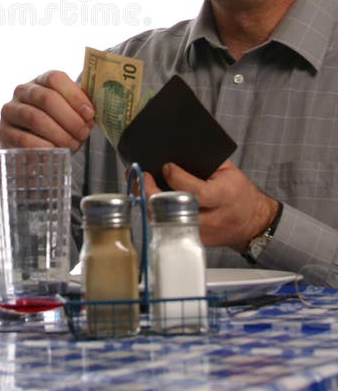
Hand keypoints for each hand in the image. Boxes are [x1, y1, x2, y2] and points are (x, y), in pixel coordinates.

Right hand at [0, 70, 94, 150]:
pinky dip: (44, 146)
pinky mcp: (3, 133)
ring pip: (35, 118)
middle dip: (69, 118)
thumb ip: (81, 109)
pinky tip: (56, 151)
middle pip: (46, 98)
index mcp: (41, 80)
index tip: (90, 114)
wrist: (36, 147)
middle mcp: (22, 91)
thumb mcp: (71, 112)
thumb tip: (90, 114)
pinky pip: (23, 139)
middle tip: (83, 133)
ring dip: (58, 133)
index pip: (55, 78)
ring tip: (73, 144)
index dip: (74, 95)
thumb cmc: (59, 125)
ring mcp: (10, 111)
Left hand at [141, 160, 278, 251]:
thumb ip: (206, 161)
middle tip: (143, 176)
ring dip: (149, 203)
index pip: (196, 191)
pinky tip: (148, 200)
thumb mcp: (229, 171)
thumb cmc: (238, 191)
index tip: (166, 166)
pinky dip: (156, 213)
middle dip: (154, 192)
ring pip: (168, 221)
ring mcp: (203, 233)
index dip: (177, 178)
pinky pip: (169, 227)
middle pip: (177, 209)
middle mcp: (213, 218)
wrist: (251, 221)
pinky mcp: (194, 240)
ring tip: (140, 186)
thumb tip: (177, 150)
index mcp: (224, 196)